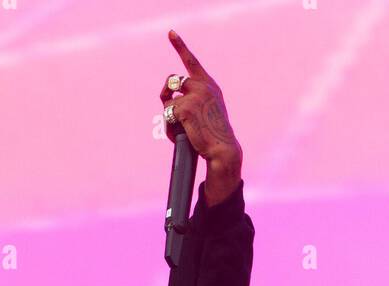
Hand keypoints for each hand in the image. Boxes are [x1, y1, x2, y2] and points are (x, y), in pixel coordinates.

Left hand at [160, 30, 241, 173]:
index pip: (191, 62)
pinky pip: (167, 115)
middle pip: (173, 80)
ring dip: (169, 116)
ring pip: (169, 101)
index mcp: (210, 85)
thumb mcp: (207, 111)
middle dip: (166, 93)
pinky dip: (169, 127)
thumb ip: (192, 99)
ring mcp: (195, 95)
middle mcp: (203, 86)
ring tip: (181, 129)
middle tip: (168, 107)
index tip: (171, 33)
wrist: (222, 148)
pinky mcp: (186, 107)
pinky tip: (181, 134)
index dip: (179, 46)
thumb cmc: (213, 135)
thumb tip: (167, 96)